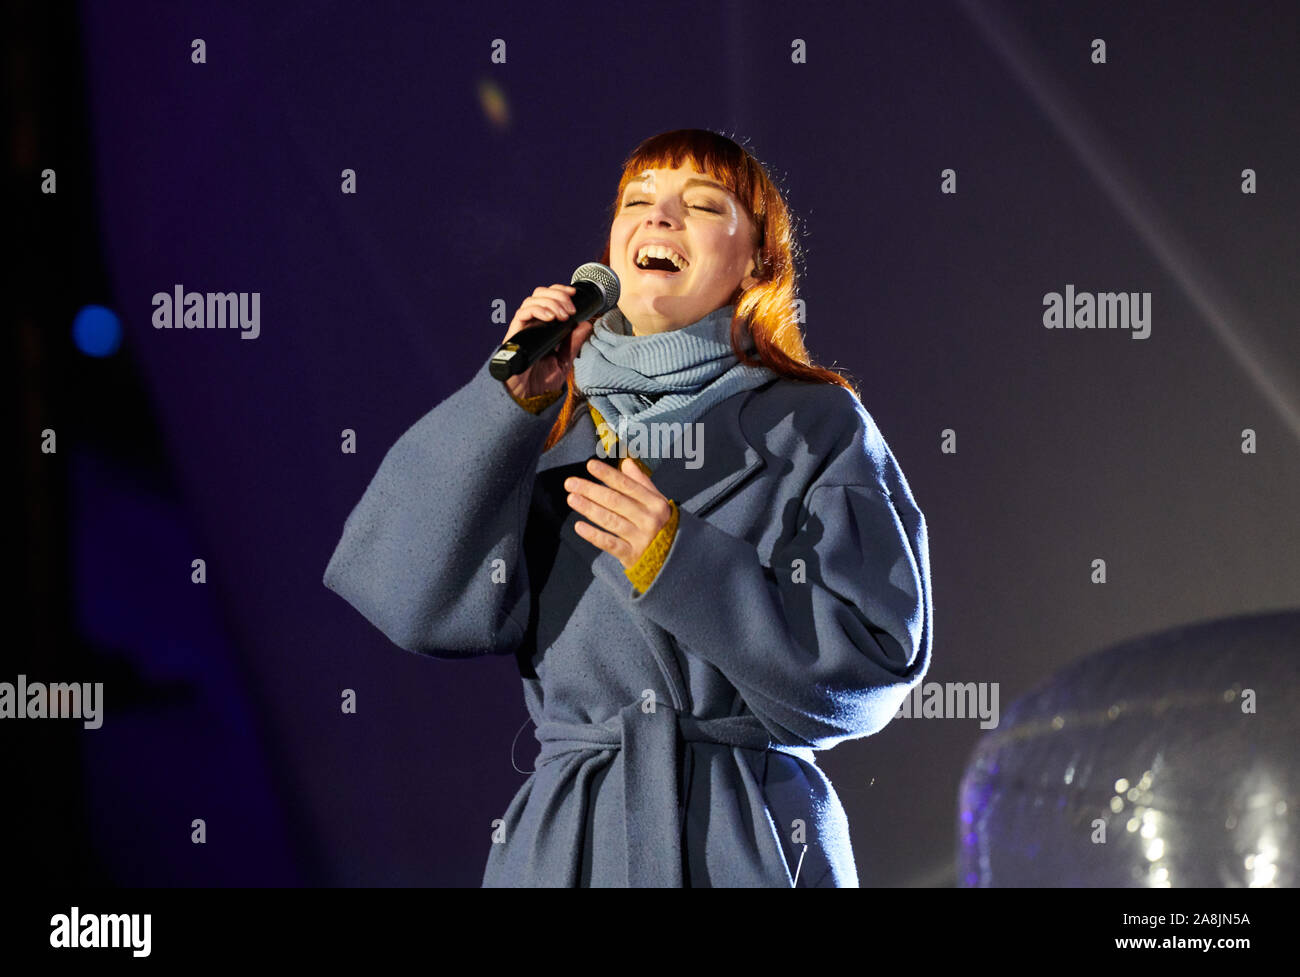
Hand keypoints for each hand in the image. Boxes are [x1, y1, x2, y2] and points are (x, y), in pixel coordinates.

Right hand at [502, 284, 594, 400]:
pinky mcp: (515, 334)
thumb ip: (574, 343)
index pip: (549, 298)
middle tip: (570, 310)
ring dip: (550, 302)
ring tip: (562, 315)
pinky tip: (550, 317)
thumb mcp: (565, 360)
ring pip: (532, 300)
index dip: (560, 291)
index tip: (574, 294)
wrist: (527, 396)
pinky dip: (537, 310)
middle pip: (540, 294)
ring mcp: (523, 328)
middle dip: (558, 296)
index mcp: (544, 326)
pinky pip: (522, 313)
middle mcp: (532, 324)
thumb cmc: (542, 381)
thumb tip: (586, 324)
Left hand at [565, 458, 673, 569]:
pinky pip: (609, 544)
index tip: (590, 465)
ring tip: (572, 499)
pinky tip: (579, 526)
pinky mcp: (632, 555)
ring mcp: (640, 538)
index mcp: (655, 503)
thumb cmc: (662, 526)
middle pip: (615, 501)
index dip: (608, 474)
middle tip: (570, 483)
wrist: (674, 558)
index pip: (627, 485)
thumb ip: (641, 483)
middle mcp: (649, 519)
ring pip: (610, 520)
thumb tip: (626, 462)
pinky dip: (593, 535)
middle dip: (591, 490)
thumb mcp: (657, 502)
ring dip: (589, 508)